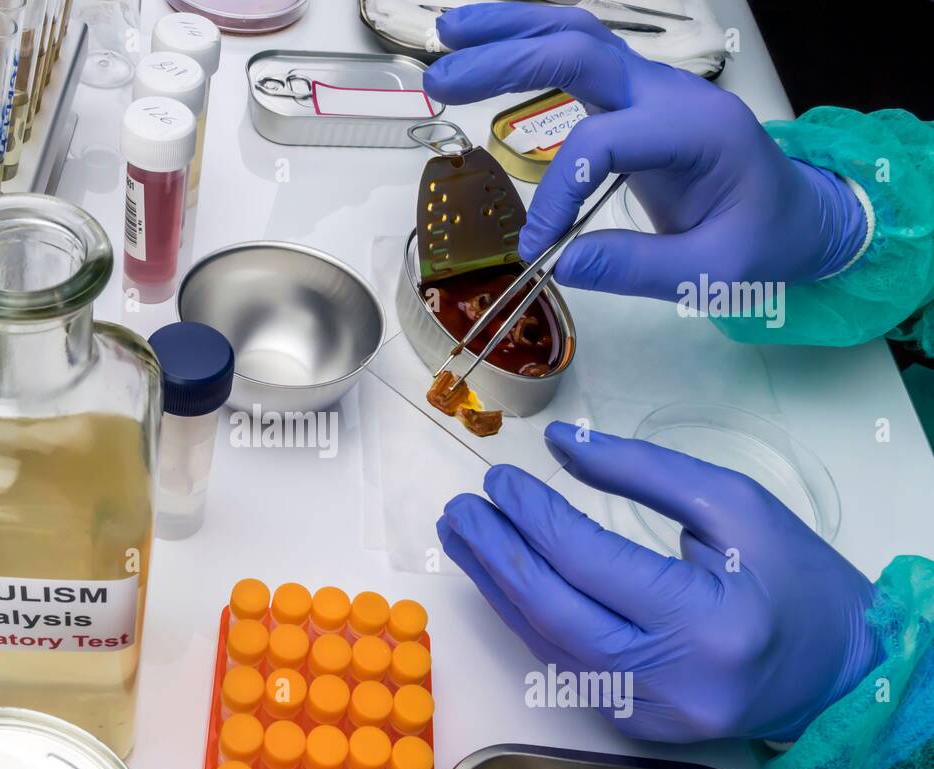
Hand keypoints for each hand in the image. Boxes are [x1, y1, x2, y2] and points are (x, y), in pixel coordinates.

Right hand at [423, 4, 867, 299]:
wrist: (798, 210)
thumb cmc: (763, 240)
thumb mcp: (714, 271)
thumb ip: (637, 267)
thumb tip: (560, 262)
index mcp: (696, 131)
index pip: (605, 140)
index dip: (560, 191)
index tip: (538, 247)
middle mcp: (669, 92)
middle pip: (581, 49)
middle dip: (508, 60)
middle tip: (439, 83)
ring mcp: (650, 86)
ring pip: (575, 33)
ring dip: (510, 29)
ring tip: (445, 35)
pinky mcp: (632, 97)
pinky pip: (577, 54)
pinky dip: (527, 42)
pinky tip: (482, 47)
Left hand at [437, 421, 880, 741]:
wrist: (840, 671)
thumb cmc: (796, 577)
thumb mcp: (736, 505)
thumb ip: (645, 473)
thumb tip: (558, 446)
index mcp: (709, 619)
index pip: (591, 563)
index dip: (535, 519)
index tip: (499, 480)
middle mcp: (674, 680)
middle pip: (554, 613)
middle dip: (497, 557)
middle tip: (459, 509)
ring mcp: (653, 715)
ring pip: (550, 646)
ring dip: (498, 588)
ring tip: (463, 537)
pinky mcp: (639, 728)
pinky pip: (567, 668)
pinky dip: (530, 620)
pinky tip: (501, 581)